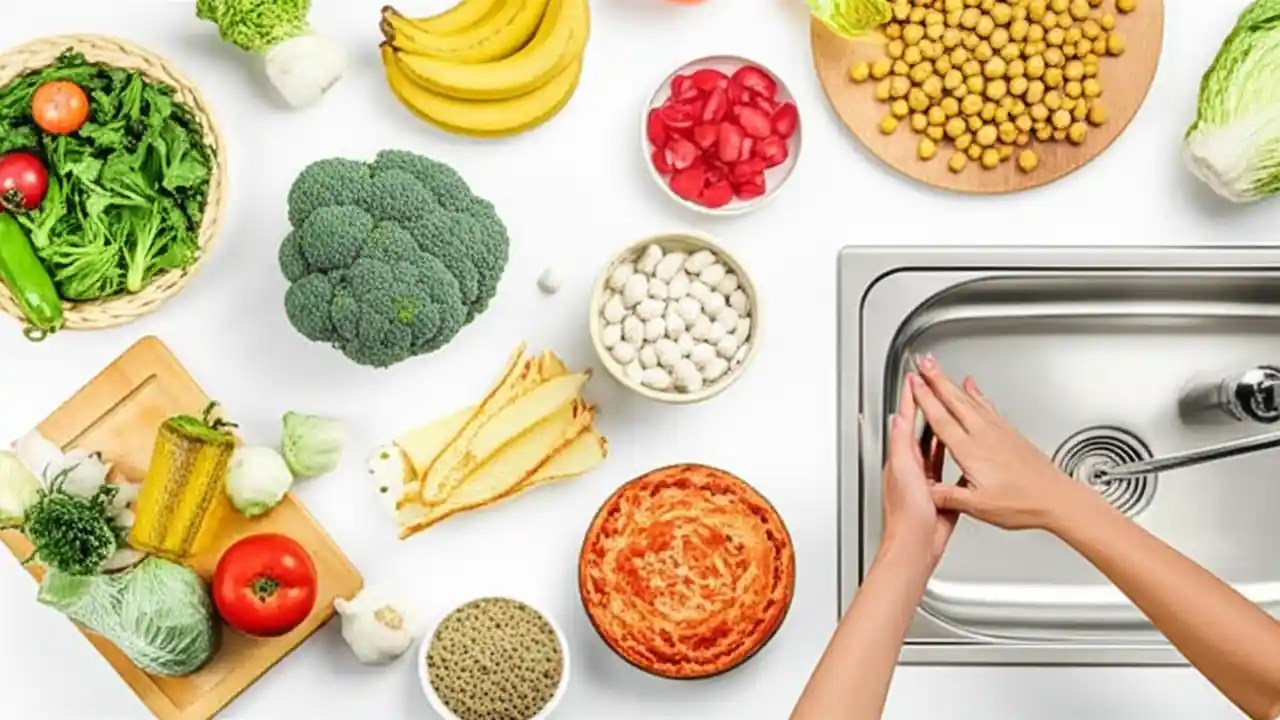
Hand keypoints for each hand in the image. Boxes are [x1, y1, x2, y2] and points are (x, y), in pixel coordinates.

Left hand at [880, 374, 955, 566]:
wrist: (916, 546)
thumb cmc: (906, 515)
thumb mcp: (904, 471)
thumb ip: (902, 443)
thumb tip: (898, 416)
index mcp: (902, 459)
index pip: (905, 421)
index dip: (910, 400)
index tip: (914, 379)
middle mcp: (912, 468)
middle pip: (920, 432)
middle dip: (926, 410)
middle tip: (932, 389)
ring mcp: (927, 480)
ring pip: (935, 449)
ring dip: (941, 430)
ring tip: (949, 412)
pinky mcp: (942, 493)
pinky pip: (950, 470)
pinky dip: (955, 457)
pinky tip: (963, 453)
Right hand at [910, 354, 1085, 530]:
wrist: (1057, 498)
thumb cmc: (1023, 503)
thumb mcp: (979, 507)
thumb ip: (948, 497)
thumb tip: (925, 491)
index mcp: (971, 451)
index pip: (942, 419)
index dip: (925, 399)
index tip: (913, 382)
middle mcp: (984, 436)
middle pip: (954, 400)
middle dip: (936, 379)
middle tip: (923, 362)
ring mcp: (998, 431)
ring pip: (969, 399)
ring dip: (951, 382)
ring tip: (939, 368)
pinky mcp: (1009, 432)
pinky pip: (987, 406)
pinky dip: (976, 393)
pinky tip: (972, 387)